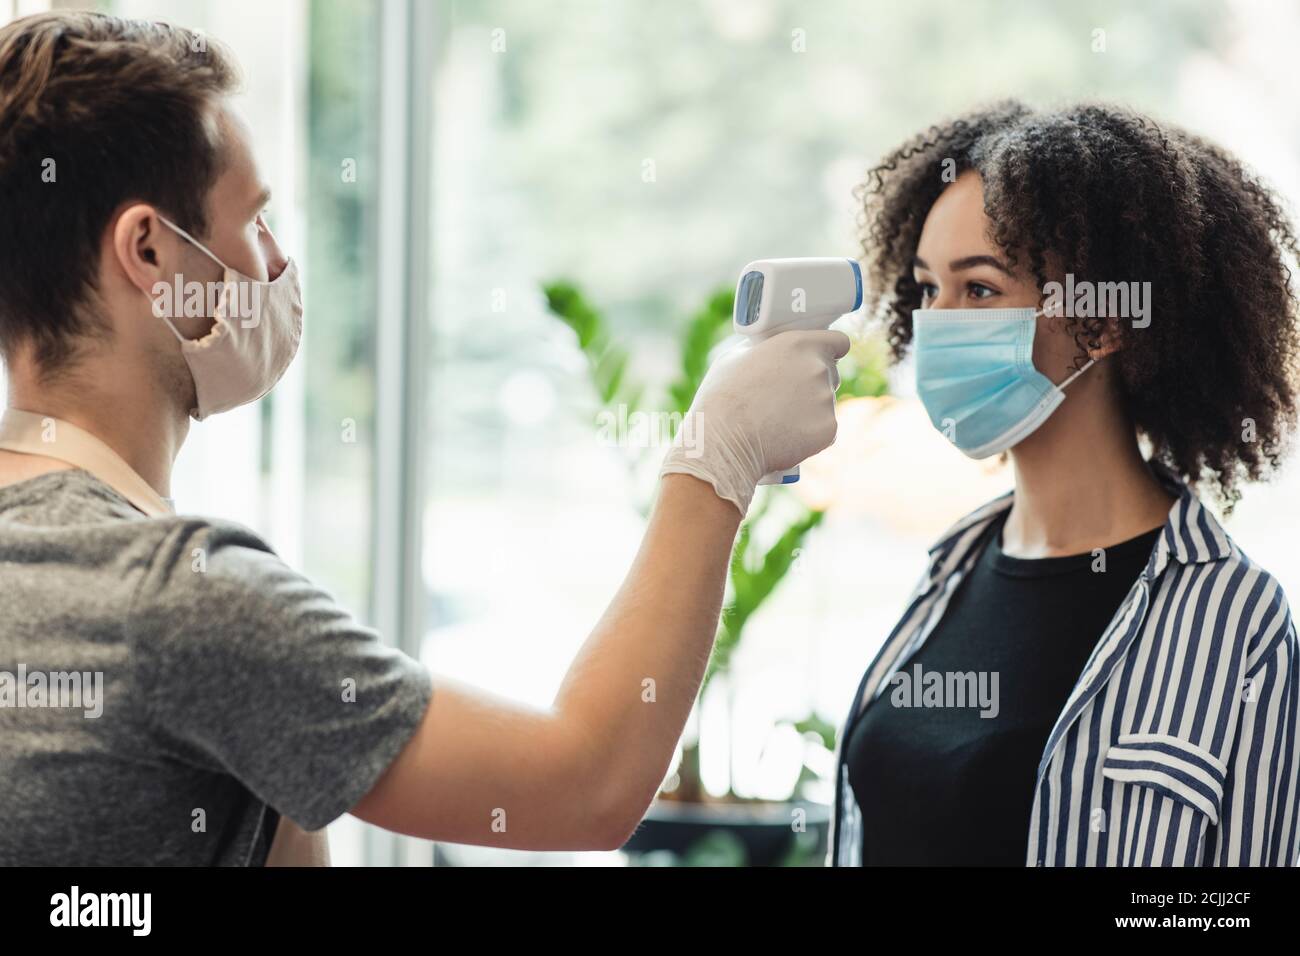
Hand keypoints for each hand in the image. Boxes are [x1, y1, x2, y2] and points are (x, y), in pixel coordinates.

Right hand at [659, 329, 849, 514]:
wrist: (723, 441)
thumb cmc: (722, 398)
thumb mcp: (735, 358)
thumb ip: (764, 350)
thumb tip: (770, 351)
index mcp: (798, 344)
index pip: (838, 341)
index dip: (832, 350)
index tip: (826, 357)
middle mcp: (818, 368)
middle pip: (831, 373)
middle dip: (814, 383)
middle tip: (786, 398)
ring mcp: (826, 399)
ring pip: (825, 403)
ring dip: (810, 410)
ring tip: (777, 420)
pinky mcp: (829, 429)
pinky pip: (825, 428)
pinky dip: (810, 434)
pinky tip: (784, 437)